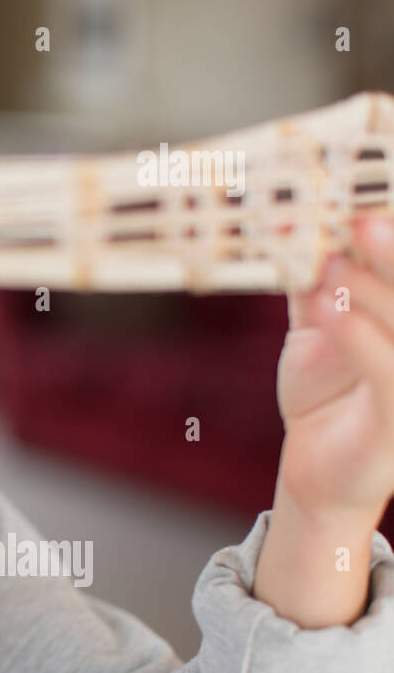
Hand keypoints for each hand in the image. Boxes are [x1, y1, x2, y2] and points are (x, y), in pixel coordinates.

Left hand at [276, 213, 393, 523]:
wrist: (315, 470)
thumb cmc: (325, 394)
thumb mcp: (316, 328)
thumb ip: (312, 282)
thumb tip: (290, 225)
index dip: (389, 236)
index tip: (360, 202)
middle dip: (392, 252)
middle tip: (359, 219)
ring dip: (371, 289)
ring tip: (331, 268)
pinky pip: (387, 369)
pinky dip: (356, 334)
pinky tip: (327, 309)